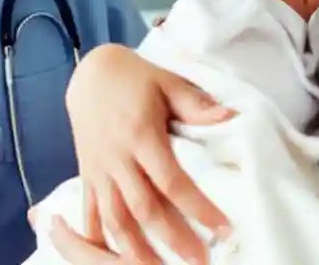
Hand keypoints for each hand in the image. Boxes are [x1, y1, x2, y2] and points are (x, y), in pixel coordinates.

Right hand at [53, 44, 235, 263]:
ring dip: (134, 250)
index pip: (171, 180)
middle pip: (143, 208)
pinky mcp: (87, 175)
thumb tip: (230, 116)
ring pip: (113, 218)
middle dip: (171, 239)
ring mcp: (98, 169)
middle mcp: (116, 157)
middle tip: (199, 260)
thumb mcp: (167, 82)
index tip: (221, 228)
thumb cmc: (134, 77)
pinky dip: (97, 239)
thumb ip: (196, 104)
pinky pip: (89, 212)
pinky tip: (111, 258)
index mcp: (140, 135)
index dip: (196, 207)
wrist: (89, 73)